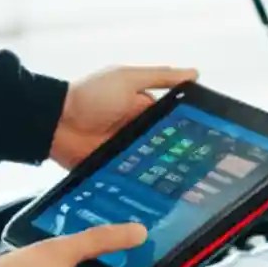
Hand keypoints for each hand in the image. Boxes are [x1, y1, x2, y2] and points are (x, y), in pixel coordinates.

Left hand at [51, 66, 198, 168]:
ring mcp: (126, 150)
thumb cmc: (90, 96)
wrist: (56, 123)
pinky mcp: (114, 168)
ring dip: (166, 170)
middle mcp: (138, 129)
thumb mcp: (127, 79)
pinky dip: (145, 182)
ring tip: (189, 182)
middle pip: (167, 143)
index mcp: (143, 106)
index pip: (174, 118)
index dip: (192, 126)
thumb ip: (159, 77)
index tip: (212, 136)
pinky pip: (134, 177)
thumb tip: (194, 74)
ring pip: (154, 162)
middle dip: (182, 153)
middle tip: (205, 165)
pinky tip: (162, 192)